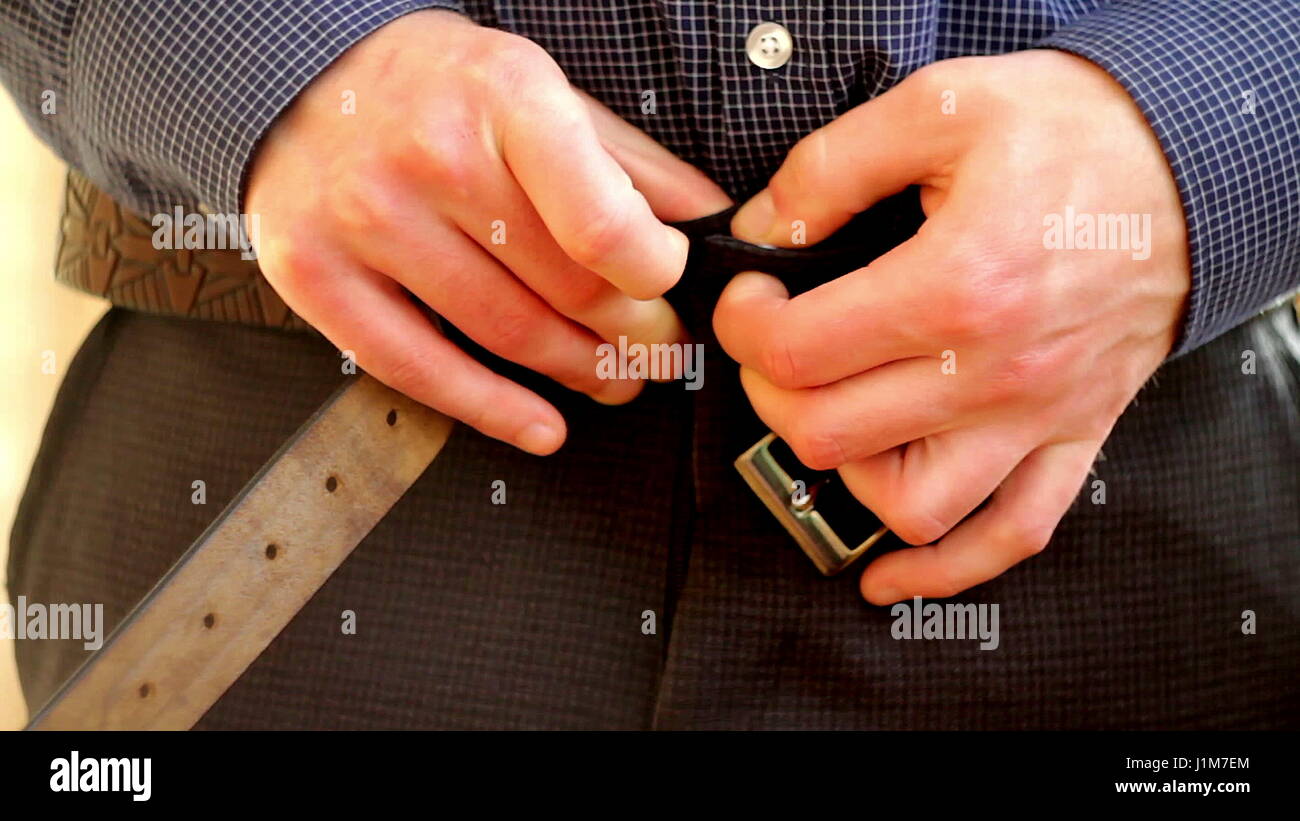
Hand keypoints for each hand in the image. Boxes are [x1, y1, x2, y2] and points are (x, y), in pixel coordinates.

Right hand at [247, 9, 730, 453]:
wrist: (300, 75)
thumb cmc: (429, 83)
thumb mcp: (538, 87)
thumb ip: (625, 159)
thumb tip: (704, 217)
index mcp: (503, 100)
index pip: (602, 225)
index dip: (656, 276)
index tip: (669, 284)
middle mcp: (430, 157)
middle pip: (567, 289)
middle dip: (634, 335)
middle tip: (657, 348)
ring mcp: (366, 222)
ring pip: (506, 334)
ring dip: (579, 374)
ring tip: (612, 378)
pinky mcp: (318, 276)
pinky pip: (419, 367)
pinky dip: (492, 410)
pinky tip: (538, 425)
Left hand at [713, 50, 1189, 602]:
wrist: (1193, 164)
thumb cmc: (1077, 135)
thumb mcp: (942, 108)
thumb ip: (832, 168)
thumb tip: (765, 227)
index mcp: (956, 288)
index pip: (799, 350)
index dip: (744, 325)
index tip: (751, 298)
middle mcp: (994, 373)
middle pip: (830, 434)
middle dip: (772, 391)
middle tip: (774, 347)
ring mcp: (1036, 417)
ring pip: (909, 506)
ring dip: (845, 474)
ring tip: (830, 418)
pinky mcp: (1072, 435)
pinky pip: (1012, 535)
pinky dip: (945, 571)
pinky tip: (890, 575)